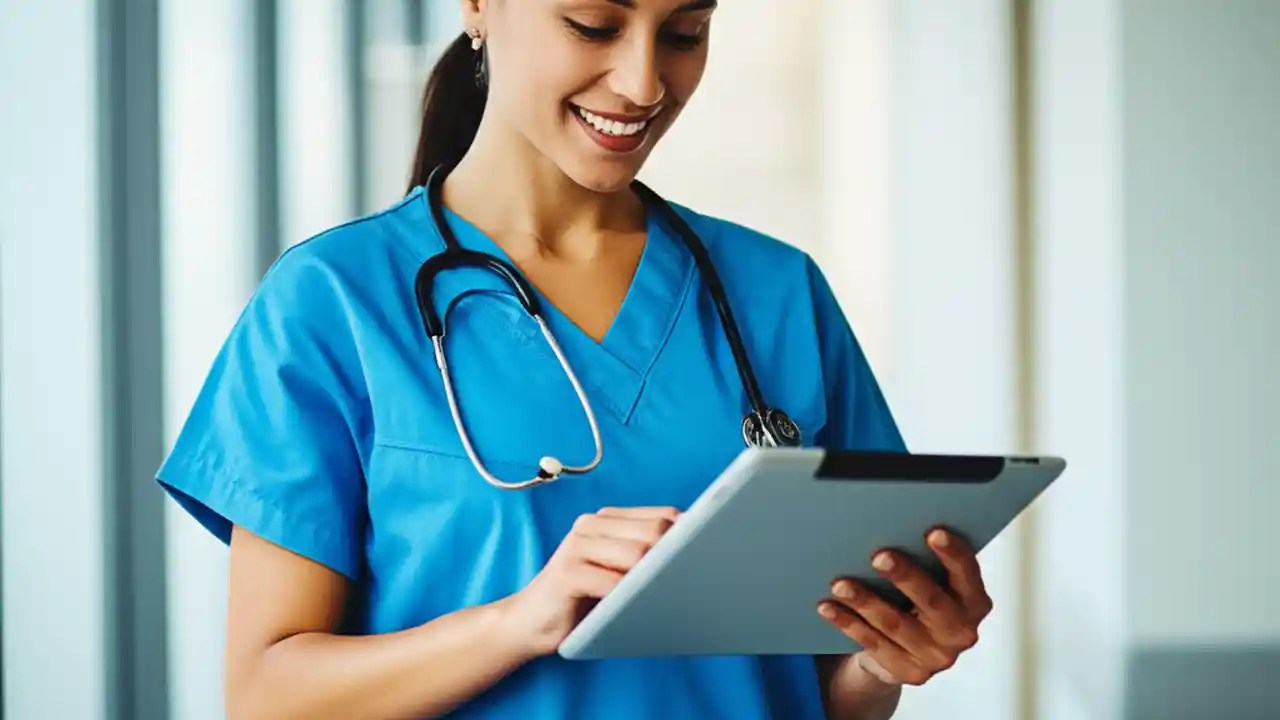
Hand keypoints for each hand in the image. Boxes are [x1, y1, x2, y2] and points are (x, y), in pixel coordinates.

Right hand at [495, 506, 679, 657]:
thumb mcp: (613, 571)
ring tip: (660, 597)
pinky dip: (628, 596)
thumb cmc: (579, 598)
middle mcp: (590, 525)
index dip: (688, 533)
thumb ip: (641, 555)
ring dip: (653, 578)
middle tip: (689, 580)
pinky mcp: (567, 573)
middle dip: (674, 556)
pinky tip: (631, 608)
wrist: (527, 621)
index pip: (661, 515)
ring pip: (636, 554)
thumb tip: (693, 551)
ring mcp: (576, 546)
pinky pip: (612, 582)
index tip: (709, 552)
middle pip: (654, 532)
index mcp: (606, 519)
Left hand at [817, 528, 991, 686]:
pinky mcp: (908, 672)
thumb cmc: (919, 602)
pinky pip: (872, 643)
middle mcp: (960, 632)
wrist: (907, 653)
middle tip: (879, 556)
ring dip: (866, 602)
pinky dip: (848, 623)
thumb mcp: (934, 582)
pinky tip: (828, 607)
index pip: (967, 575)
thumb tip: (892, 523)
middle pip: (931, 602)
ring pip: (896, 624)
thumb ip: (927, 561)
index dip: (953, 554)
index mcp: (973, 602)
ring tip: (840, 584)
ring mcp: (935, 656)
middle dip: (905, 577)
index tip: (934, 532)